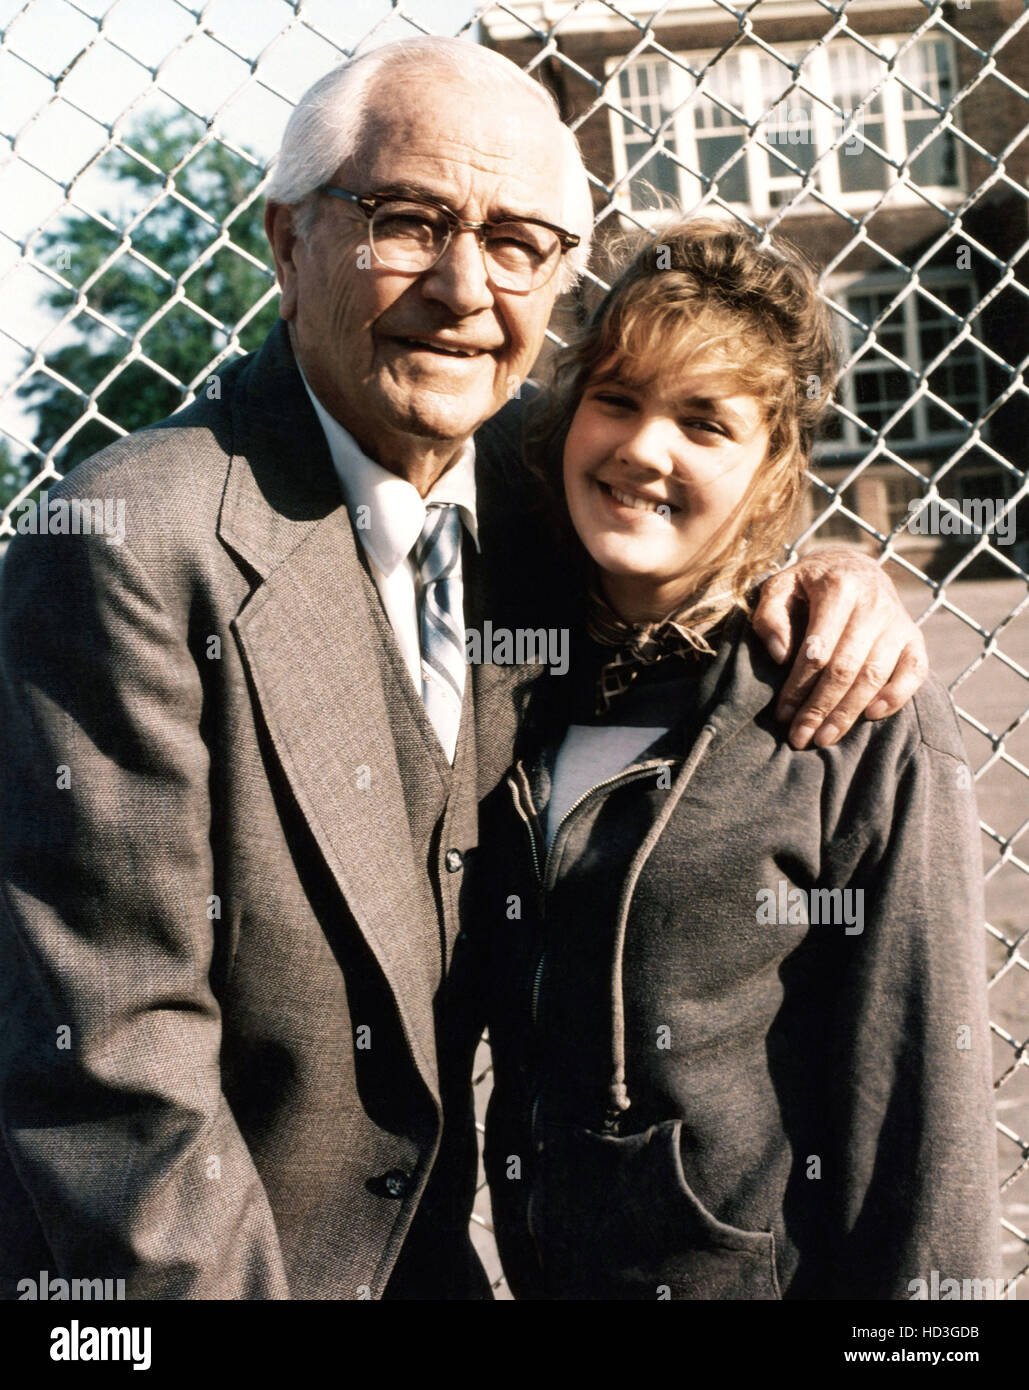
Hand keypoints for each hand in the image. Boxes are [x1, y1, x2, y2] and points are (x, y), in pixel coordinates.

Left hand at [751, 548, 928, 749]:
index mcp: (838, 587)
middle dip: (820, 708)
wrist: (853, 567)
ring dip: (849, 713)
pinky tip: (871, 716)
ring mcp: (898, 621)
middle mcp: (873, 603)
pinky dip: (896, 697)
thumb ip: (770, 616)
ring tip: (824, 738)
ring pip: (875, 675)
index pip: (817, 649)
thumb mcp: (780, 586)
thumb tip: (779, 656)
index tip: (782, 714)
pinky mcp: (914, 637)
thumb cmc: (808, 585)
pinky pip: (914, 672)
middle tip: (800, 738)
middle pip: (846, 667)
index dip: (798, 686)